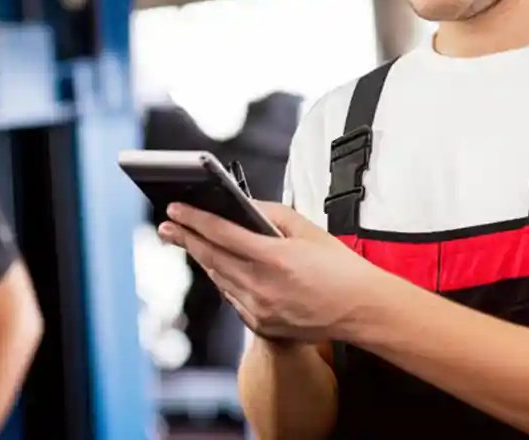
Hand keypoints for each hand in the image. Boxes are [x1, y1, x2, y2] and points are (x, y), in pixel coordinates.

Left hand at [158, 200, 380, 342]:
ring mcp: (259, 309)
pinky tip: (219, 267)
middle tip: (167, 226)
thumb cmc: (341, 269)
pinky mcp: (261, 325)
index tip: (176, 208)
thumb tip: (242, 203)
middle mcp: (261, 286)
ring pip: (219, 278)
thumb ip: (271, 213)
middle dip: (185, 238)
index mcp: (274, 258)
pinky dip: (224, 279)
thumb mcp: (308, 229)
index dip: (194, 219)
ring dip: (202, 258)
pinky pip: (232, 297)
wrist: (361, 310)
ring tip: (188, 241)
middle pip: (211, 256)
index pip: (221, 233)